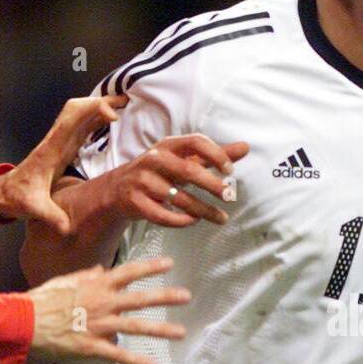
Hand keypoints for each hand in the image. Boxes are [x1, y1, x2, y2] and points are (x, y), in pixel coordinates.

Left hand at [0, 95, 128, 233]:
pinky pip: (82, 125)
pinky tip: (111, 119)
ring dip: (100, 105)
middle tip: (125, 101)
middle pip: (78, 107)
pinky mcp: (64, 146)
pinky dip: (97, 117)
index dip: (92, 109)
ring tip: (123, 104)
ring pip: (80, 112)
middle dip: (101, 100)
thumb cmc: (19, 196)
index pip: (71, 118)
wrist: (7, 193)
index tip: (112, 116)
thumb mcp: (33, 207)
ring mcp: (61, 142)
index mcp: (52, 149)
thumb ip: (50, 215)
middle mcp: (57, 140)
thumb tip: (65, 227)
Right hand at [27, 256, 190, 363]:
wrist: (25, 322)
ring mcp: (99, 326)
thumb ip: (88, 275)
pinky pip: (118, 354)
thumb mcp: (66, 280)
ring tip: (180, 332)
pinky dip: (136, 361)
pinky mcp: (92, 347)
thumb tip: (104, 269)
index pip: (129, 272)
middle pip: (140, 299)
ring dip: (160, 330)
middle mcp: (103, 304)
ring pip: (136, 327)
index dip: (150, 267)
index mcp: (97, 286)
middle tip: (187, 296)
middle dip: (165, 296)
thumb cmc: (44, 300)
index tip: (170, 263)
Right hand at [109, 134, 249, 227]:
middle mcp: (154, 160)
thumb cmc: (160, 172)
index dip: (215, 154)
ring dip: (203, 210)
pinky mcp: (135, 202)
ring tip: (221, 218)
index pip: (196, 142)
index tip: (231, 170)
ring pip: (178, 198)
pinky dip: (180, 221)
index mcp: (169, 145)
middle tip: (230, 196)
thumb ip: (213, 155)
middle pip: (188, 171)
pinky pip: (161, 215)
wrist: (117, 189)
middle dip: (212, 185)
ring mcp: (143, 181)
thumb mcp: (183, 159)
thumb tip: (245, 147)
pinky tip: (193, 221)